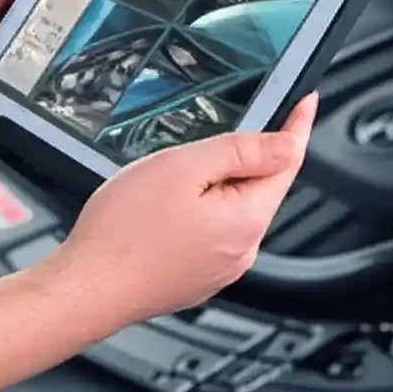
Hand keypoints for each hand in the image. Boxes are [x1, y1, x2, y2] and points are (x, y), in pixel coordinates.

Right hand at [40, 94, 318, 324]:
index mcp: (247, 219)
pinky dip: (195, 214)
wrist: (87, 289)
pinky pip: (209, 234)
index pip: (288, 163)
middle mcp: (242, 249)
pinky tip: (160, 212)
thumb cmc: (124, 233)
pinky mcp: (195, 278)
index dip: (296, 127)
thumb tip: (289, 144)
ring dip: (212, 188)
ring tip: (163, 184)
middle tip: (199, 145)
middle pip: (259, 187)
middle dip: (240, 159)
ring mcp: (219, 268)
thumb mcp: (183, 168)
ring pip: (231, 211)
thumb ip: (241, 151)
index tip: (305, 102)